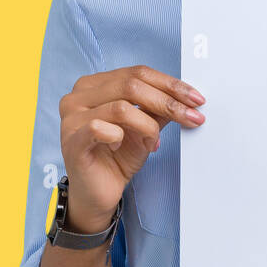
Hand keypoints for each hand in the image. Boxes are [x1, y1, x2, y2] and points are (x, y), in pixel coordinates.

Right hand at [58, 65, 205, 231]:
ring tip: (153, 142)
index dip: (169, 84)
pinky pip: (101, 128)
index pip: (136, 72)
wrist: (97, 193)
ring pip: (121, 107)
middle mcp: (78, 96)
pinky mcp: (72, 140)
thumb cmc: (117, 157)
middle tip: (192, 117)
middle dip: (168, 102)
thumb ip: (158, 108)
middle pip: (131, 85)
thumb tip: (187, 97)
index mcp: (94, 85)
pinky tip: (122, 146)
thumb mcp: (144, 127)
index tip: (196, 99)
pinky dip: (120, 137)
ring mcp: (71, 117)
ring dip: (147, 126)